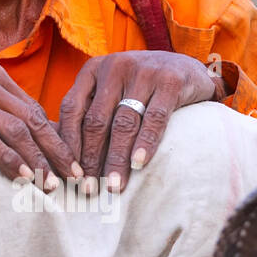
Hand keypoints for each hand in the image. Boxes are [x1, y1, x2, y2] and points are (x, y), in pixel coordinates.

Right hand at [0, 63, 80, 198]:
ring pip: (14, 131)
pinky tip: (24, 179)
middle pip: (31, 120)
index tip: (75, 164)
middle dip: (56, 151)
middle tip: (75, 179)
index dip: (58, 139)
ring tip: (51, 185)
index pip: (35, 110)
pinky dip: (10, 161)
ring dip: (37, 161)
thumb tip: (45, 137)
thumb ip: (3, 111)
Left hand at [57, 50, 222, 191]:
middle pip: (96, 121)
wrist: (190, 68)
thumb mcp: (113, 90)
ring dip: (116, 159)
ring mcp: (144, 72)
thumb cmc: (144, 88)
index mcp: (94, 69)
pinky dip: (145, 143)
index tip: (69, 176)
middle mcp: (116, 66)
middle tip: (89, 190)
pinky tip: (138, 164)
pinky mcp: (170, 81)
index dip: (68, 145)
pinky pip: (154, 118)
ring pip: (123, 123)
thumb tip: (66, 159)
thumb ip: (92, 111)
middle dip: (90, 159)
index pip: (72, 109)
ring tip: (113, 186)